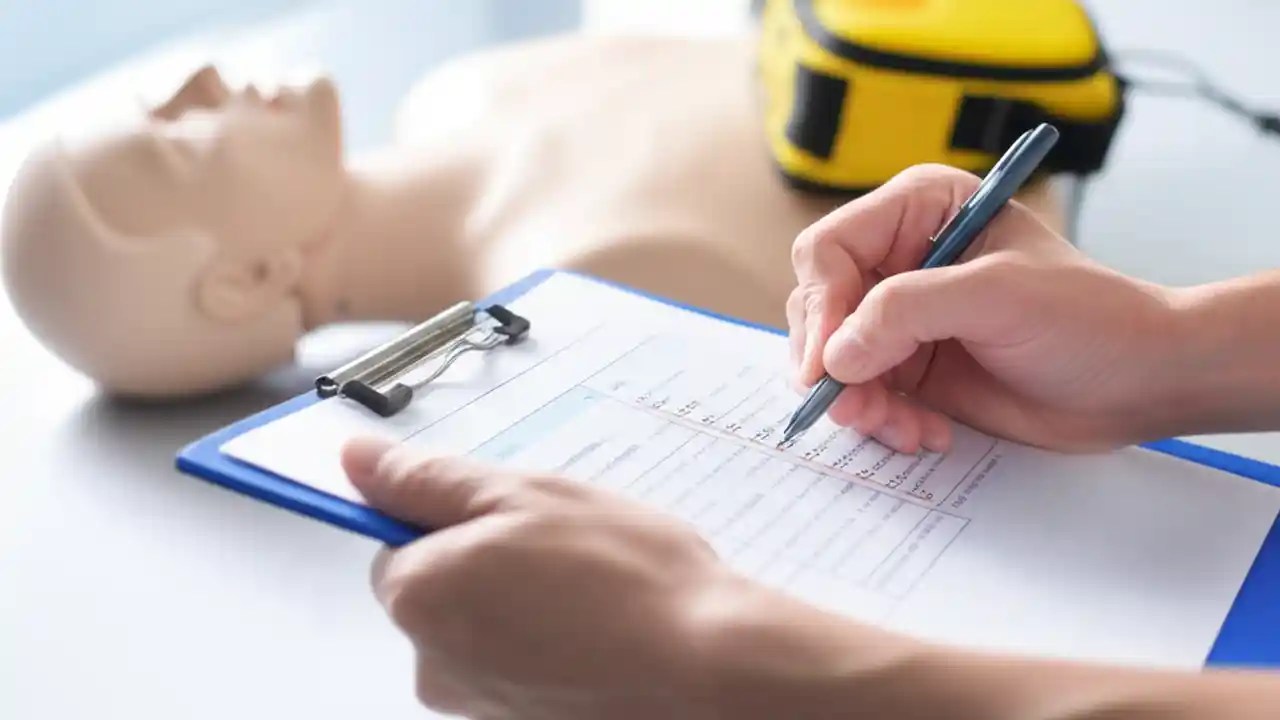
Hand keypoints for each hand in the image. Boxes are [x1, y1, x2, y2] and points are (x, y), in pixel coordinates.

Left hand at [342, 436, 850, 719]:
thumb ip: (427, 479)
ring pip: (488, 628)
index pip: (399, 543)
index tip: (507, 512)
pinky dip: (554, 642)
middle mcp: (433, 665)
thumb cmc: (625, 579)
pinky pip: (524, 664)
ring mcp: (481, 705)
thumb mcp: (524, 494)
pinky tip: (604, 624)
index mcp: (420, 595)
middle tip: (563, 542)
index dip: (454, 517)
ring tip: (596, 585)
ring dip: (528, 601)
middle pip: (443, 590)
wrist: (707, 669)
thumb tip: (357, 459)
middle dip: (492, 561)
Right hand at [787, 164, 1189, 452]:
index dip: (821, 305)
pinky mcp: (911, 368)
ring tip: (904, 429)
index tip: (828, 361)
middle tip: (856, 408)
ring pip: (834, 360)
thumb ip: (907, 310)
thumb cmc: (1088, 319)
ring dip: (859, 402)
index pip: (831, 250)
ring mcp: (903, 318)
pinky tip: (925, 433)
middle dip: (834, 364)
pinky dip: (882, 420)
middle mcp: (900, 259)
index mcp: (920, 211)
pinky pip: (863, 395)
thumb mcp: (996, 296)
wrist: (1138, 382)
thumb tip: (833, 355)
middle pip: (820, 307)